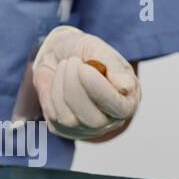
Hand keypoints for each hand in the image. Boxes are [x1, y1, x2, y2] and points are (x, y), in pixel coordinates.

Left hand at [32, 25, 139, 140]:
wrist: (58, 55)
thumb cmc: (84, 52)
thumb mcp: (98, 49)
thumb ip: (113, 67)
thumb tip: (126, 87)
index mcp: (128, 100)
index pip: (120, 109)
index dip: (100, 91)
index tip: (84, 69)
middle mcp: (110, 120)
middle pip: (93, 120)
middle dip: (75, 88)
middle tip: (71, 61)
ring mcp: (86, 128)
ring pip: (68, 119)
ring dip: (60, 86)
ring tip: (65, 66)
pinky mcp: (63, 129)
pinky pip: (52, 117)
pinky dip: (50, 93)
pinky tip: (57, 81)